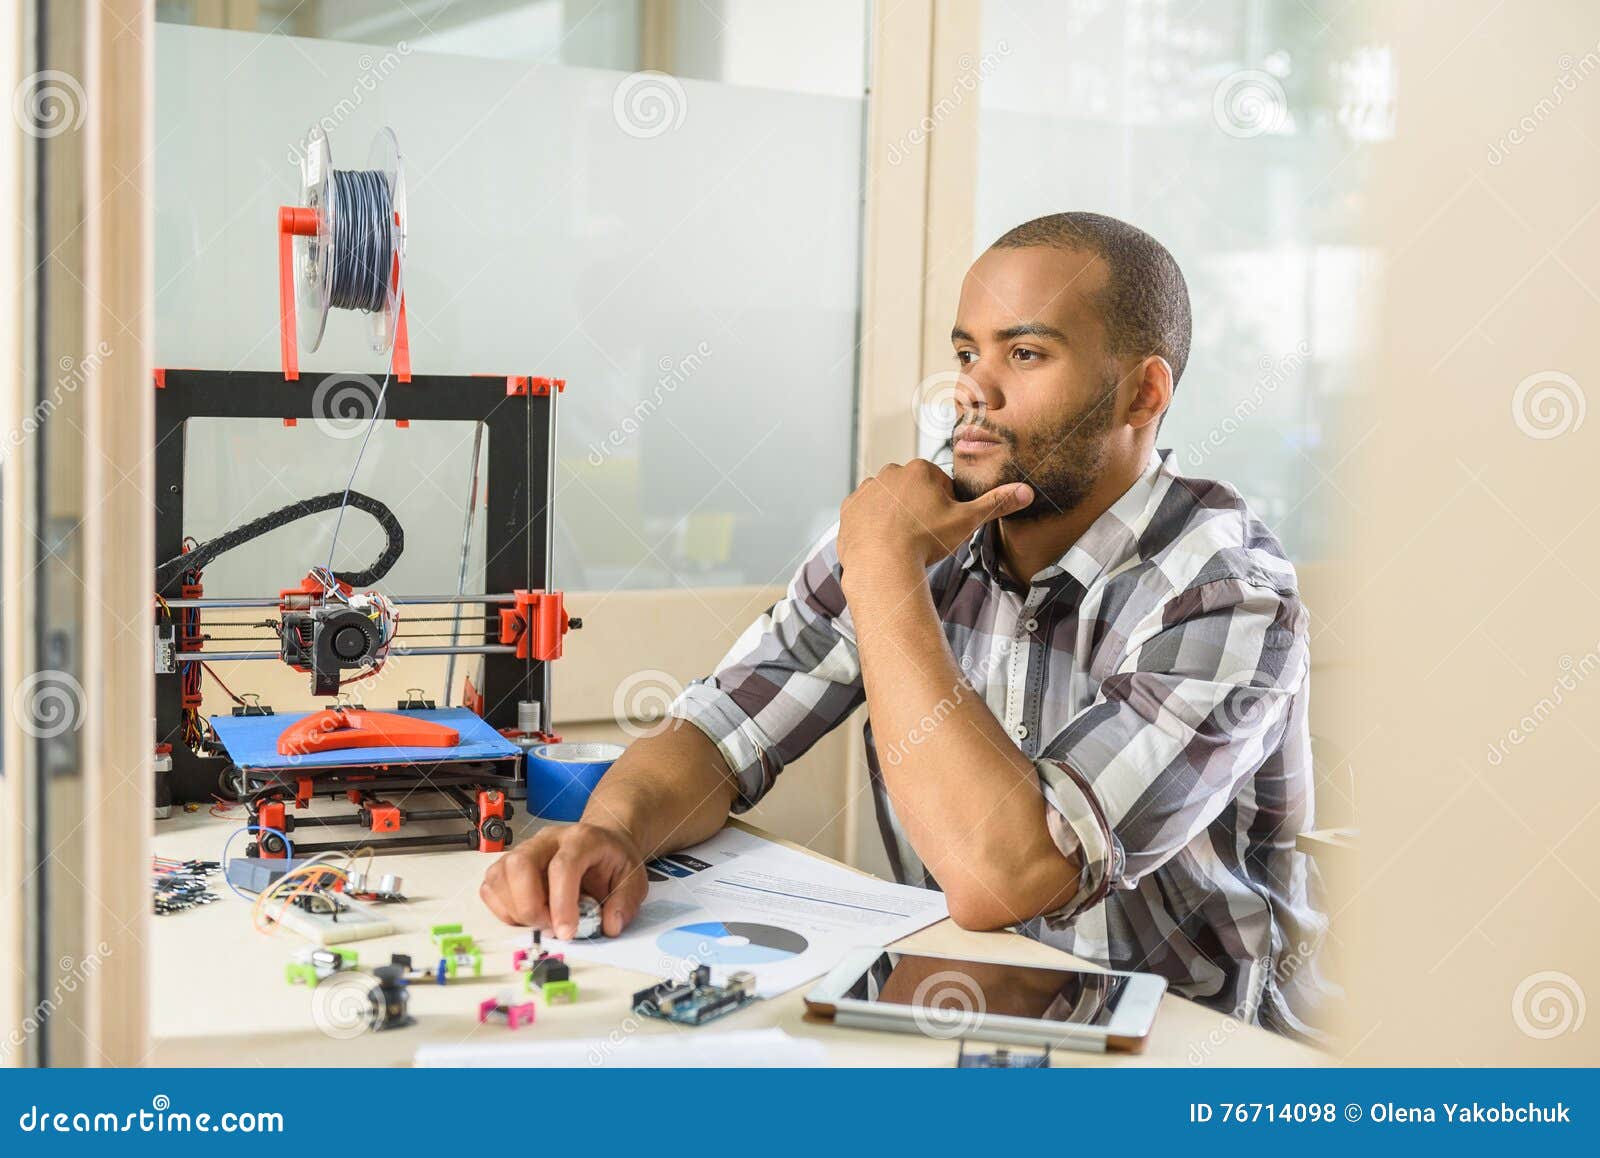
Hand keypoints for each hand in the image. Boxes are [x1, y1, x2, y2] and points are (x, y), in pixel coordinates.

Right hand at [480, 821, 647, 937]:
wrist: (600, 842)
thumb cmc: (612, 860)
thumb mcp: (633, 878)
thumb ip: (625, 903)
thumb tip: (609, 926)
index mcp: (581, 839)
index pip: (562, 866)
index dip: (561, 903)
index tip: (567, 932)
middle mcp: (547, 839)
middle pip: (520, 865)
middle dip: (530, 906)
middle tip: (550, 928)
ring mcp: (524, 849)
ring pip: (500, 875)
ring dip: (516, 910)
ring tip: (541, 921)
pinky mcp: (508, 864)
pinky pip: (491, 886)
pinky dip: (503, 909)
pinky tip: (526, 915)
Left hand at [837, 459, 1031, 574]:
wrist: (882, 564)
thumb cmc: (925, 541)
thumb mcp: (967, 522)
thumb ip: (996, 504)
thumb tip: (1026, 491)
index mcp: (920, 470)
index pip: (940, 485)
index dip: (945, 508)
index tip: (942, 526)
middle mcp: (890, 472)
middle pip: (912, 491)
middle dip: (919, 509)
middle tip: (923, 537)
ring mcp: (867, 490)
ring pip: (888, 502)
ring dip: (895, 517)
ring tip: (903, 542)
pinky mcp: (849, 509)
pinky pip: (865, 514)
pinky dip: (873, 526)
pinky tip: (883, 543)